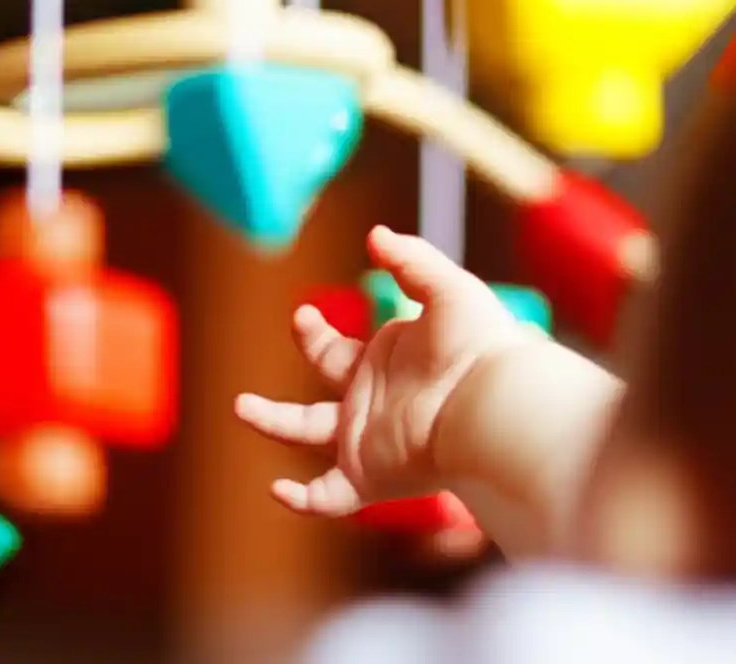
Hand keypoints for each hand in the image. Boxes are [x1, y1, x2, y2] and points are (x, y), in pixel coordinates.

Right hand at [234, 226, 532, 517]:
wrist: (494, 404)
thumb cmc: (479, 347)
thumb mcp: (447, 289)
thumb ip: (410, 261)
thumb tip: (375, 235)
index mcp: (383, 364)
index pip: (335, 352)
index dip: (312, 335)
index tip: (302, 314)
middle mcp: (370, 404)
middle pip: (317, 389)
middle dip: (296, 368)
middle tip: (284, 341)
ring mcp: (367, 442)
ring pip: (308, 437)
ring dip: (273, 423)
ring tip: (241, 406)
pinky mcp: (370, 477)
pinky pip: (327, 498)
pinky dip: (301, 500)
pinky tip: (278, 489)